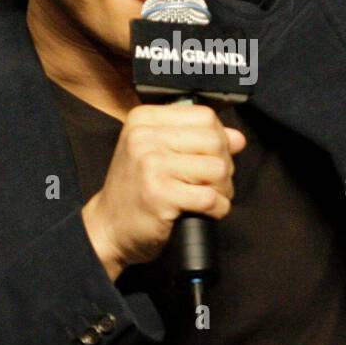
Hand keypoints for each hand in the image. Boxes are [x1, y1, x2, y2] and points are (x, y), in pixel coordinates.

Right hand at [81, 100, 245, 280]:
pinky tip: (206, 212)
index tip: (212, 157)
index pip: (205, 116)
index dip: (220, 138)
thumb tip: (237, 138)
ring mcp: (150, 165)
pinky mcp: (159, 195)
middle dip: (225, 165)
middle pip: (214, 141)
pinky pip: (210, 197)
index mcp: (144, 120)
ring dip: (223, 189)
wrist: (108, 228)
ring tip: (210, 197)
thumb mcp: (159, 153)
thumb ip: (197, 140)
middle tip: (214, 183)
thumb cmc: (136, 190)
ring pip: (217, 169)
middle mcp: (144, 137)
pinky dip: (218, 208)